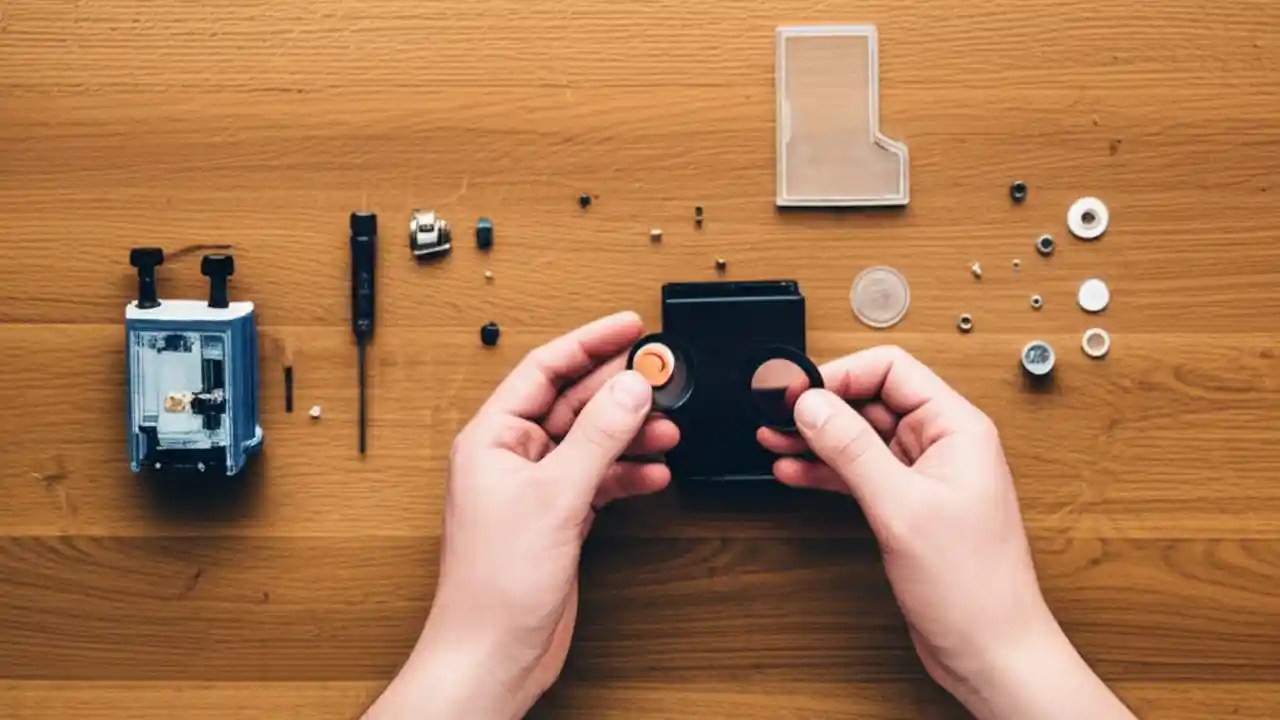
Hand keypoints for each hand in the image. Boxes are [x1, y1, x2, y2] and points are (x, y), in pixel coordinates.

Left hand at [366, 312, 678, 719]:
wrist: (494, 653)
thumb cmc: (494, 584)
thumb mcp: (555, 496)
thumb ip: (598, 437)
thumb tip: (630, 387)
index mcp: (491, 437)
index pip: (544, 369)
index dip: (589, 342)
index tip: (629, 326)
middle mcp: (511, 457)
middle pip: (572, 403)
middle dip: (618, 390)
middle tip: (662, 376)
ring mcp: (535, 488)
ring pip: (590, 442)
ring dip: (629, 434)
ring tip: (668, 427)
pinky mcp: (557, 518)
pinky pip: (598, 479)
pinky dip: (627, 473)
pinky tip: (653, 472)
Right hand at [758, 346, 1133, 719]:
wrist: (991, 652)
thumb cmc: (974, 588)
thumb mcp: (901, 507)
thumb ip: (852, 450)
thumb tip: (814, 405)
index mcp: (957, 429)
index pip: (891, 370)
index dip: (840, 376)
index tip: (797, 394)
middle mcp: (943, 445)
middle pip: (872, 400)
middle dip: (821, 407)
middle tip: (775, 417)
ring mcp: (924, 476)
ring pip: (861, 437)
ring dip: (817, 439)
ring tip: (773, 440)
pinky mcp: (908, 506)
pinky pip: (860, 473)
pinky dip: (826, 471)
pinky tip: (795, 472)